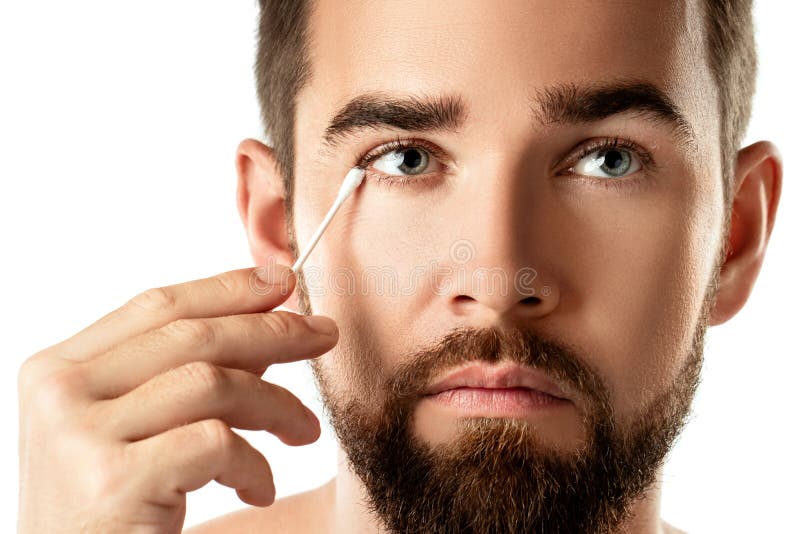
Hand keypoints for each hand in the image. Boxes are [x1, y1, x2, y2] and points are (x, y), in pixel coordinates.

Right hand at [17, 264, 336, 533]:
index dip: (227, 289)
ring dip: (276, 406)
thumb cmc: (112, 511)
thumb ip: (182, 374)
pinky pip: (215, 442)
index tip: (282, 283)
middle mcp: (60, 393)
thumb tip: (263, 326)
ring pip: (212, 382)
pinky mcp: (114, 480)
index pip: (156, 307)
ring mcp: (81, 435)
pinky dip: (254, 465)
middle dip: (271, 331)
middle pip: (191, 335)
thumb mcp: (137, 428)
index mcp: (58, 370)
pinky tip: (258, 488)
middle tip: (324, 335)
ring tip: (304, 432)